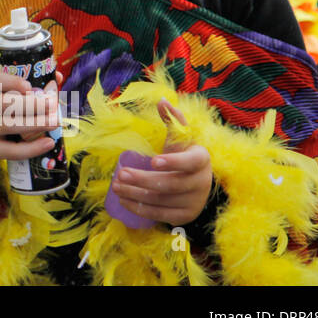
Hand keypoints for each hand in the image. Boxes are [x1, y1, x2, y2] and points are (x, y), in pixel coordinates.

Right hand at [0, 68, 62, 162]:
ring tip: (55, 121)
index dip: (10, 82)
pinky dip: (32, 148)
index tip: (29, 86)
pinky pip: (11, 150)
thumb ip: (23, 85)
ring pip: (9, 125)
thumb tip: (56, 78)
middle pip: (3, 104)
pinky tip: (48, 143)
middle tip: (52, 104)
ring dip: (35, 123)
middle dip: (30, 104)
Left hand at [110, 99, 212, 225]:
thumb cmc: (184, 155)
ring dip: (136, 194)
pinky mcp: (184, 216)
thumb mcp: (180, 138)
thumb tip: (161, 100)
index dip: (172, 162)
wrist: (198, 183)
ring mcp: (194, 202)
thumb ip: (172, 120)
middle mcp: (201, 183)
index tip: (152, 160)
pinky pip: (160, 215)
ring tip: (116, 186)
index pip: (189, 162)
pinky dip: (140, 209)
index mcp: (201, 160)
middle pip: (170, 184)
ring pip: (162, 200)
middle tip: (120, 174)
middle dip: (142, 179)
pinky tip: (124, 200)